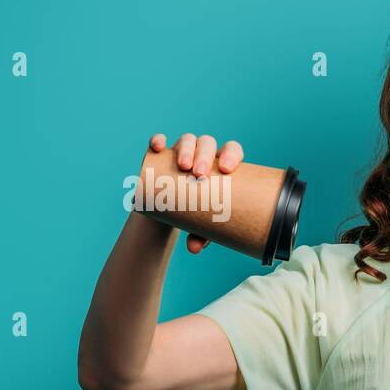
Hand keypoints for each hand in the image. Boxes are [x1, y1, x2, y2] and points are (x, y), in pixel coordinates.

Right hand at [148, 132, 244, 253]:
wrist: (171, 210)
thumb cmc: (196, 215)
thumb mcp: (201, 225)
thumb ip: (201, 235)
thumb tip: (194, 249)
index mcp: (221, 165)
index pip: (232, 150)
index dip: (231, 155)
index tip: (227, 169)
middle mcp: (204, 154)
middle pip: (208, 144)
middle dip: (204, 155)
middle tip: (199, 174)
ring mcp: (183, 150)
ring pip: (188, 140)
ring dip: (186, 149)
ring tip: (183, 166)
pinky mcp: (162, 153)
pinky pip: (159, 141)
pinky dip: (158, 140)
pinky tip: (158, 147)